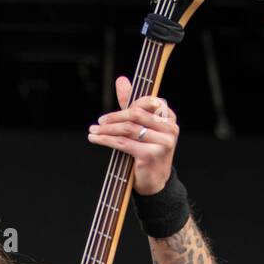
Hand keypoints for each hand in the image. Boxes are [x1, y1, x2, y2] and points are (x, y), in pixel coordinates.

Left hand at [86, 75, 178, 195]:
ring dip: (107, 129)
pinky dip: (106, 140)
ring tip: (93, 130)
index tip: (110, 114)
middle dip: (114, 117)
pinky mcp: (151, 155)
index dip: (128, 105)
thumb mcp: (142, 127)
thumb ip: (132, 104)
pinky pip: (123, 143)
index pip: (147, 102)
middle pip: (136, 114)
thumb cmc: (147, 153)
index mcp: (170, 118)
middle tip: (99, 121)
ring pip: (128, 129)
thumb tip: (121, 80)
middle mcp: (170, 128)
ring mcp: (162, 142)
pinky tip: (96, 139)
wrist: (155, 183)